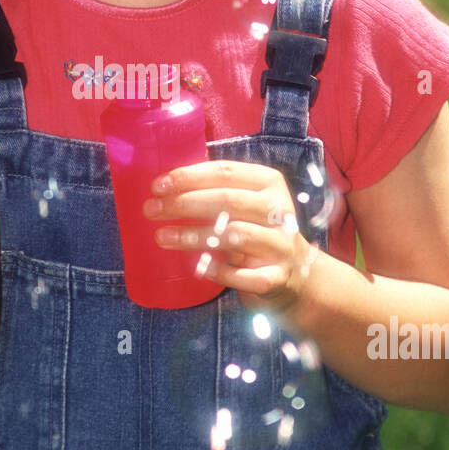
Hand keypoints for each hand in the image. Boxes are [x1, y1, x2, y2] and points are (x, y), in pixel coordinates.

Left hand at [142, 160, 318, 314]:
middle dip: (184, 203)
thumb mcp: (247, 203)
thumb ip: (217, 190)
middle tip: (151, 210)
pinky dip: (218, 271)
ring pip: (234, 235)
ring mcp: (280, 244)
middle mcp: (279, 210)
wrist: (298, 274)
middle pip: (227, 200)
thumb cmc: (258, 230)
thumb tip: (165, 185)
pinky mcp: (277, 277)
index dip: (189, 176)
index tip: (157, 185)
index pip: (226, 172)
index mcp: (269, 183)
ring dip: (193, 236)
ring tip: (161, 236)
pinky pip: (244, 275)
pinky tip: (197, 268)